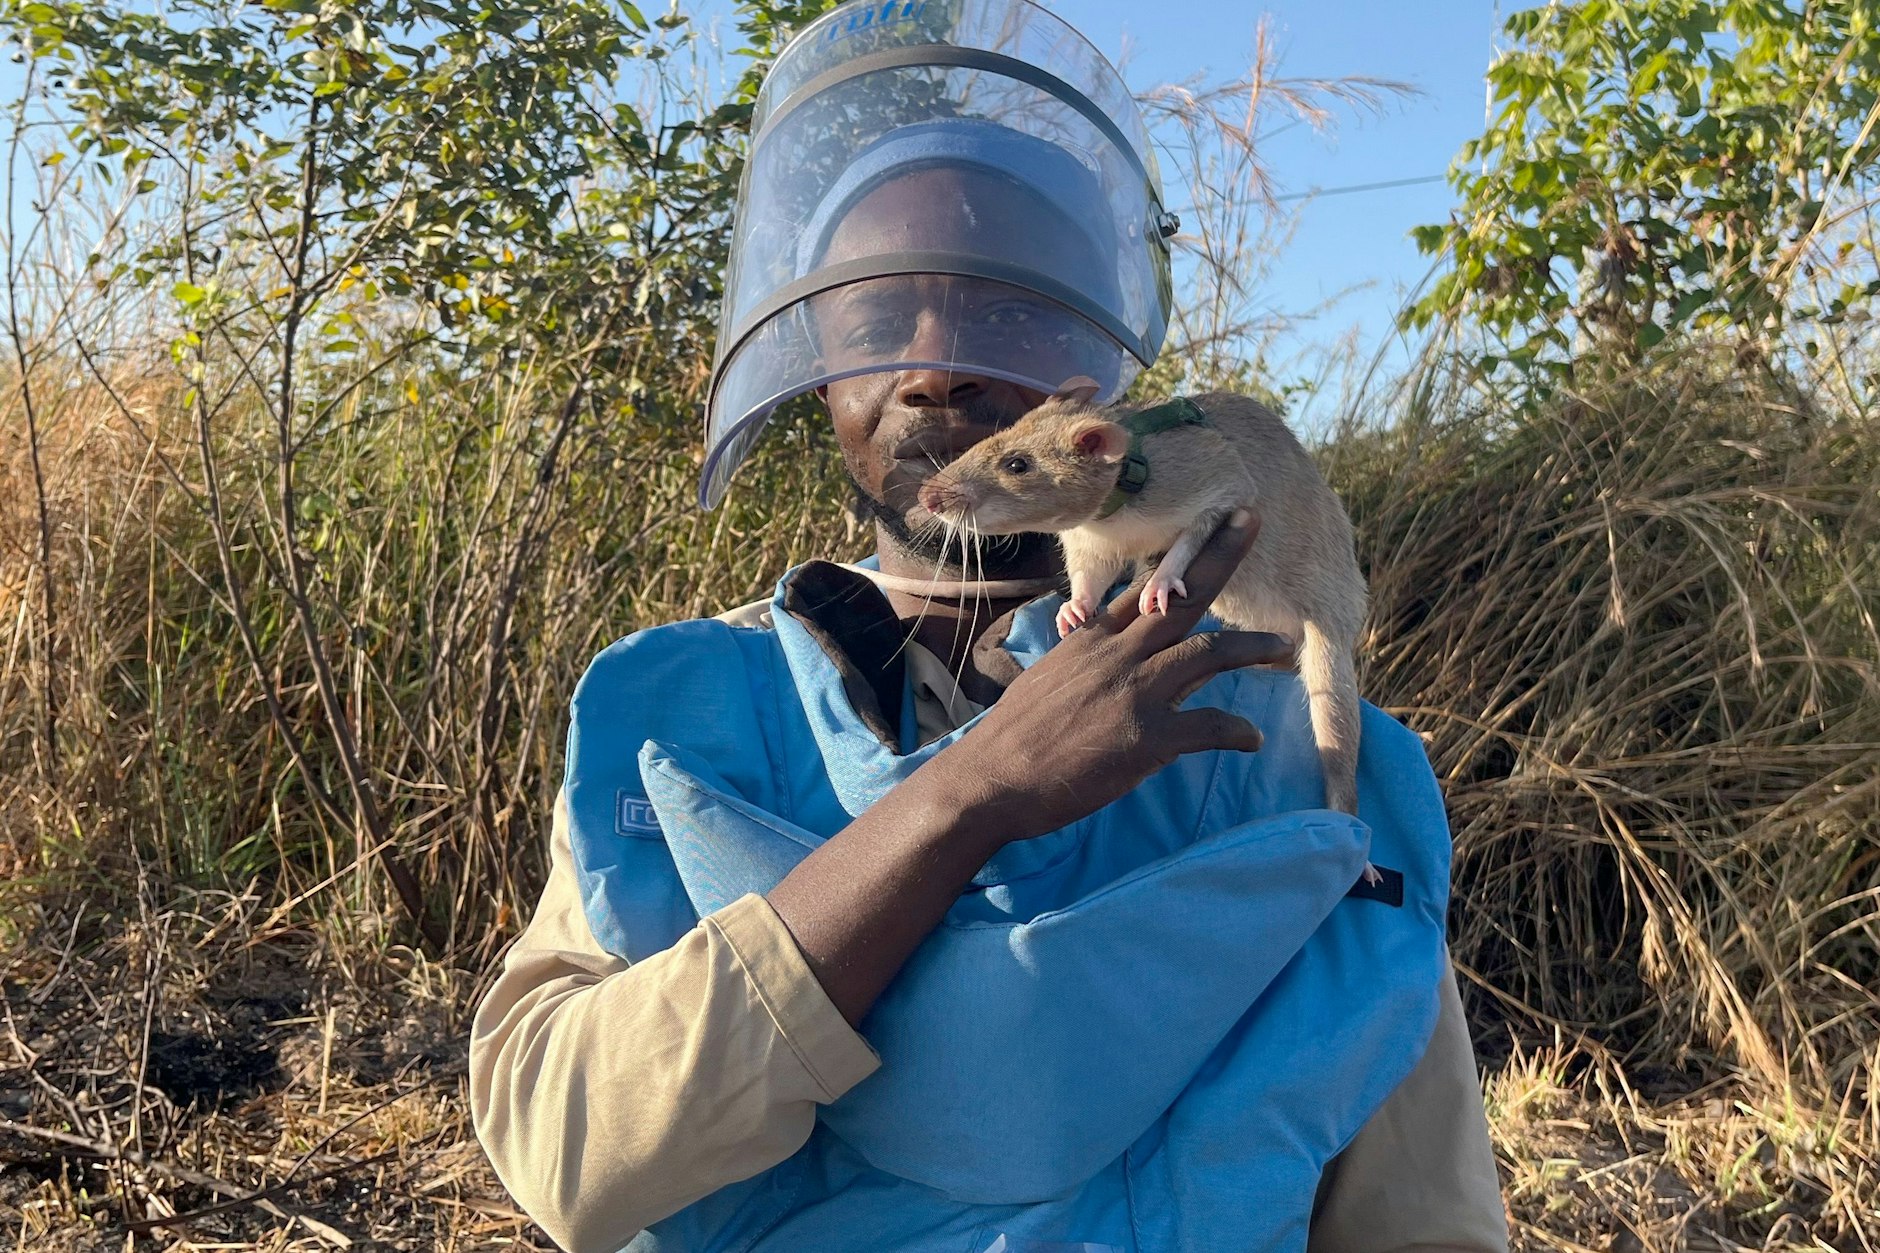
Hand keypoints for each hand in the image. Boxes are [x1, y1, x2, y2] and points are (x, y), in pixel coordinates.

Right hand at [926, 508, 1293, 843]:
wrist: (991, 779)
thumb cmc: (1013, 737)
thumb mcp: (1047, 680)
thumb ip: (1082, 663)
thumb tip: (1095, 655)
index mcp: (1091, 639)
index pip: (1140, 587)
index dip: (1175, 558)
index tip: (1201, 527)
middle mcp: (1117, 654)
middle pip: (1180, 596)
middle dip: (1219, 556)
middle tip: (1250, 518)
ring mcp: (1135, 692)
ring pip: (1207, 651)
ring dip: (1251, 646)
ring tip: (1283, 645)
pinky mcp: (1147, 737)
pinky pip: (1209, 726)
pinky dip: (1237, 731)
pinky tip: (1251, 739)